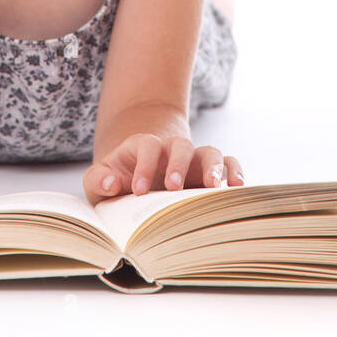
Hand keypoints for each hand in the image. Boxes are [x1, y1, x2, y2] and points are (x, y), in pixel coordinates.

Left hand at [82, 133, 243, 207]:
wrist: (133, 184)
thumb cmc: (116, 183)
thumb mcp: (99, 182)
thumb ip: (98, 180)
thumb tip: (111, 183)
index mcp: (144, 146)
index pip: (148, 146)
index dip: (144, 166)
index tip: (137, 192)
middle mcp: (172, 149)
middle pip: (181, 145)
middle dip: (178, 165)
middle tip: (173, 187)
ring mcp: (193, 160)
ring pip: (209, 152)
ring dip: (213, 167)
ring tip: (213, 187)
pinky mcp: (209, 173)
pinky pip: (228, 163)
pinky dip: (235, 171)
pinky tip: (238, 187)